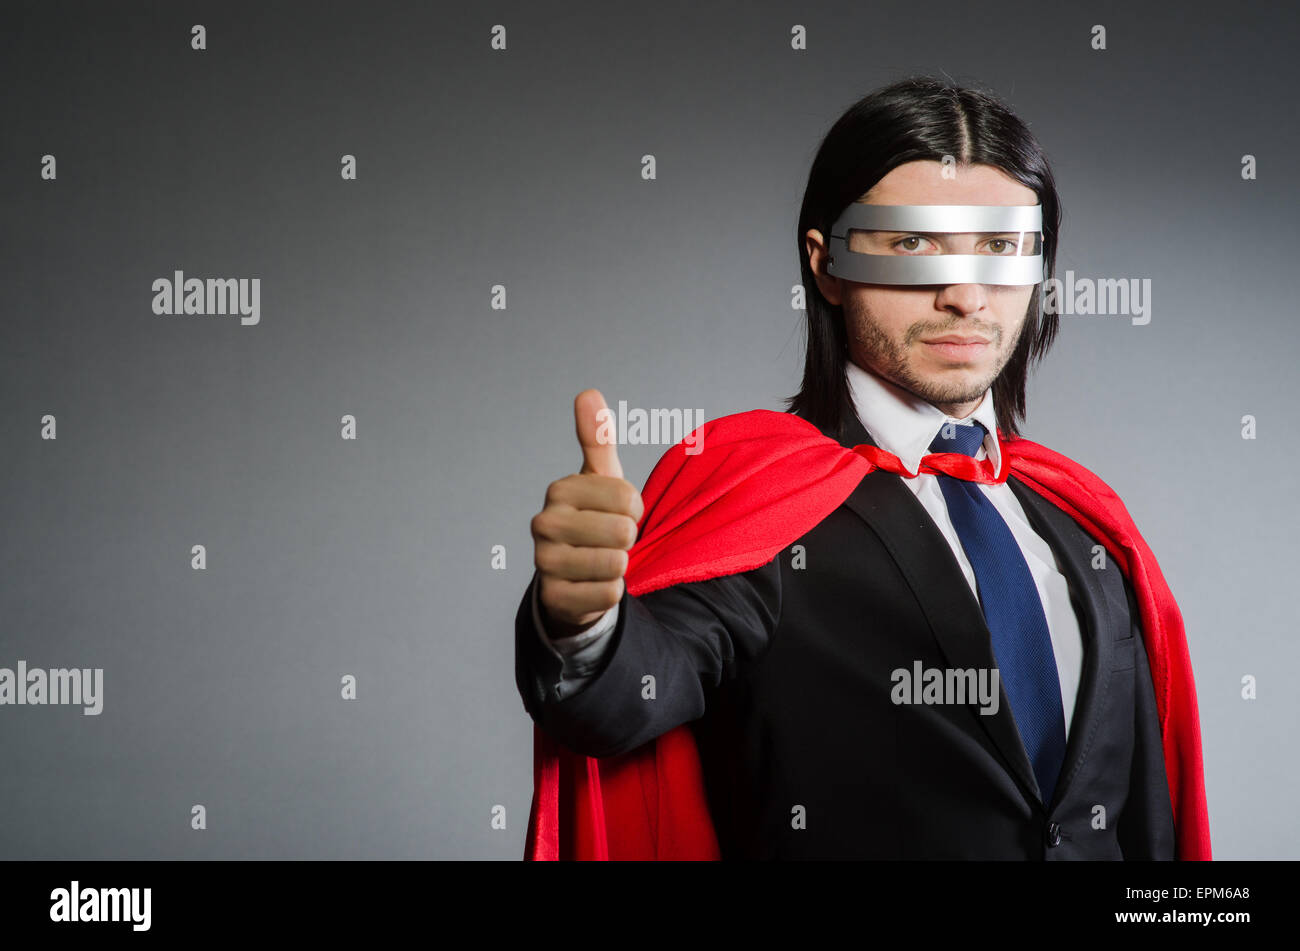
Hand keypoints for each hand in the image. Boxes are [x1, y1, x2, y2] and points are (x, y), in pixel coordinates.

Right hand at [531, 389, 644, 636]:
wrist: (571, 575)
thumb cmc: (592, 519)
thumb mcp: (599, 479)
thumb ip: (596, 438)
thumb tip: (588, 393)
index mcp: (559, 490)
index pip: (628, 498)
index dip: (634, 510)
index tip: (618, 513)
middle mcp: (544, 524)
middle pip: (622, 531)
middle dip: (626, 540)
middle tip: (608, 541)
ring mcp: (544, 562)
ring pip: (616, 564)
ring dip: (618, 566)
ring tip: (600, 561)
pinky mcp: (554, 598)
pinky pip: (608, 595)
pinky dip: (609, 593)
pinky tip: (592, 585)